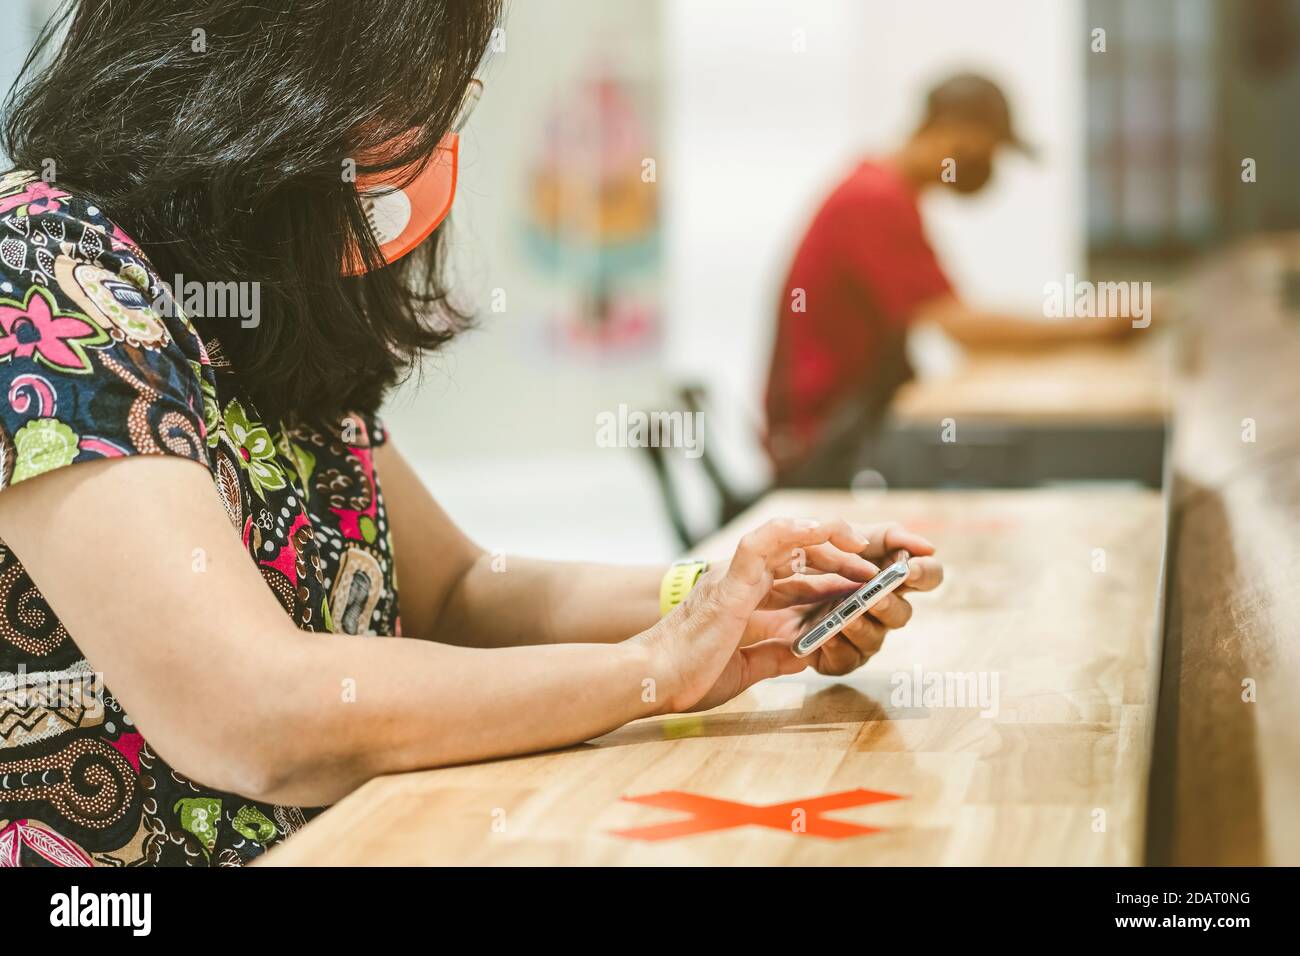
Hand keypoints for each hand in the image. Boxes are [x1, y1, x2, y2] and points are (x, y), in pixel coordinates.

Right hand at [636, 517, 876, 713]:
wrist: (655, 680)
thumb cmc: (690, 676)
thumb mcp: (748, 667)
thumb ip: (775, 655)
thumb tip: (804, 652)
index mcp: (746, 599)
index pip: (796, 576)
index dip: (832, 577)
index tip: (862, 587)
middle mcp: (742, 579)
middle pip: (799, 553)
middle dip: (840, 557)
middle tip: (873, 571)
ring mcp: (736, 575)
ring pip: (787, 538)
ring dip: (828, 538)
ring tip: (861, 547)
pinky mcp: (731, 580)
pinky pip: (763, 542)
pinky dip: (793, 529)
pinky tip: (822, 529)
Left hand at [799, 523, 942, 676]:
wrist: (771, 577)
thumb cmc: (818, 555)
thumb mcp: (852, 536)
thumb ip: (890, 535)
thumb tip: (928, 547)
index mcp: (891, 579)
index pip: (926, 577)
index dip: (924, 574)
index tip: (909, 569)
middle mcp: (882, 610)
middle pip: (904, 614)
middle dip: (890, 605)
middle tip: (876, 597)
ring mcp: (862, 635)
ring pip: (875, 639)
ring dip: (863, 627)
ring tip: (847, 617)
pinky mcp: (838, 657)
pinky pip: (846, 659)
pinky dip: (838, 647)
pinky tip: (827, 635)